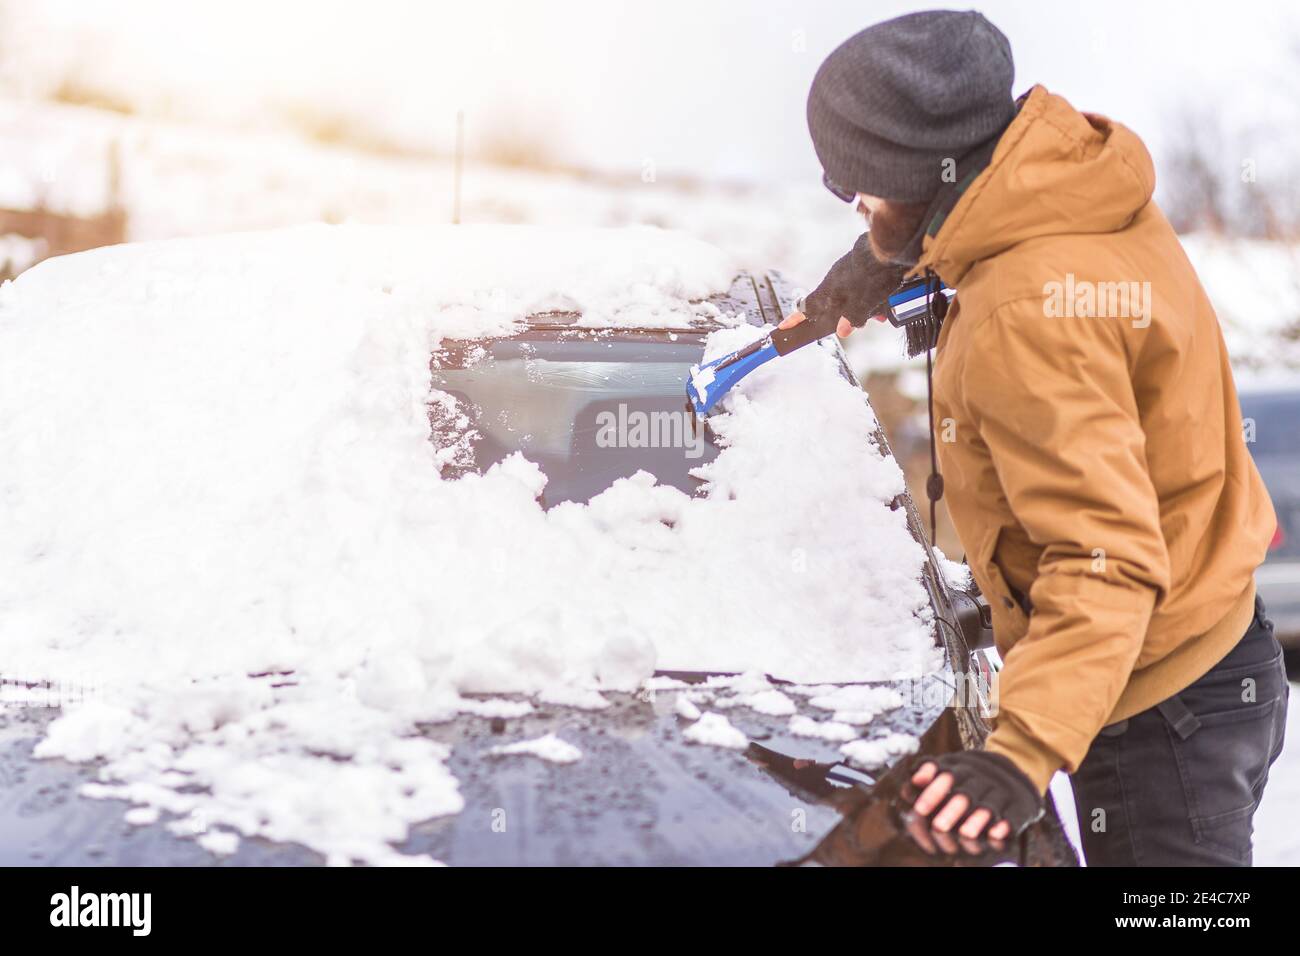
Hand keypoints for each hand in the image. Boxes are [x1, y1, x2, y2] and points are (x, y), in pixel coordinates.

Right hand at [786, 234, 908, 337]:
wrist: (886, 247)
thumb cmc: (872, 276)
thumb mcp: (863, 303)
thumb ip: (851, 318)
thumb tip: (842, 331)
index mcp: (828, 292)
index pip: (806, 308)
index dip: (796, 319)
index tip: (784, 326)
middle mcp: (833, 280)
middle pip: (832, 304)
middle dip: (846, 316)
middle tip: (862, 322)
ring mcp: (845, 270)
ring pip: (849, 294)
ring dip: (863, 306)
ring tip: (879, 314)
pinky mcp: (858, 263)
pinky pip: (860, 284)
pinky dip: (870, 294)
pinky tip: (886, 298)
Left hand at [903, 751, 1043, 849]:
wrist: (1014, 766)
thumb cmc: (970, 773)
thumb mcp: (950, 765)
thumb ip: (930, 771)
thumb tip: (914, 779)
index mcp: (963, 767)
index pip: (947, 776)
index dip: (934, 793)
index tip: (919, 809)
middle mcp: (983, 778)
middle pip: (967, 794)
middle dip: (952, 811)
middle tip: (938, 826)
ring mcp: (1003, 791)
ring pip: (989, 806)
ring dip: (977, 820)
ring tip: (965, 834)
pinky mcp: (1021, 805)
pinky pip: (1014, 815)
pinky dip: (1004, 825)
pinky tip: (994, 835)